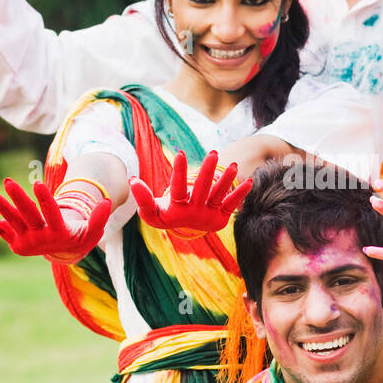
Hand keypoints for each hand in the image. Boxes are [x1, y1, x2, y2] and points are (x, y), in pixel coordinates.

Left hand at [0, 178, 110, 262]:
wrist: (65, 253)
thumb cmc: (81, 236)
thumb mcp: (93, 230)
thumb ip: (99, 218)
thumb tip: (106, 202)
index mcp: (60, 234)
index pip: (52, 215)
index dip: (45, 200)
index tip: (38, 184)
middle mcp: (42, 240)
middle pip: (28, 216)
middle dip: (18, 199)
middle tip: (8, 182)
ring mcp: (27, 243)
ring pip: (13, 222)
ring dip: (2, 208)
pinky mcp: (16, 244)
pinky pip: (3, 232)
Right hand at [130, 149, 251, 233]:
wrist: (182, 229)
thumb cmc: (164, 214)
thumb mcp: (150, 210)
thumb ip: (142, 197)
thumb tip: (132, 180)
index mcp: (177, 209)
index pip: (178, 189)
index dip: (179, 172)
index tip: (181, 154)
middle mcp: (195, 212)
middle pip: (202, 190)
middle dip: (208, 172)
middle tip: (213, 153)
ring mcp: (209, 214)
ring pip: (219, 196)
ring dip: (226, 181)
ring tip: (234, 165)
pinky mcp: (221, 217)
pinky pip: (232, 205)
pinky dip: (240, 194)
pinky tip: (249, 181)